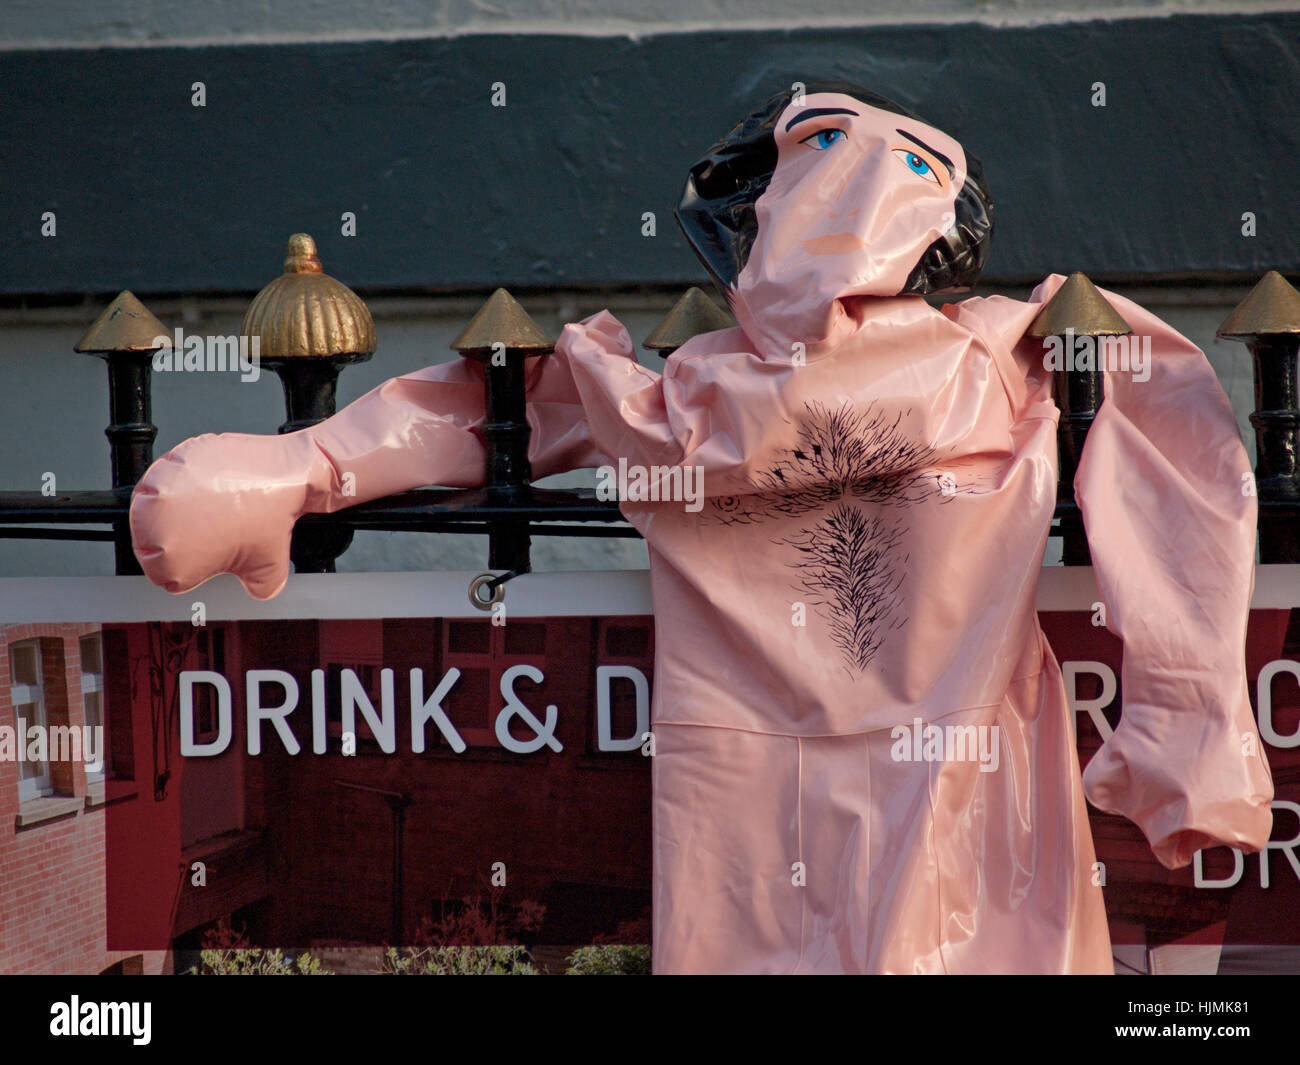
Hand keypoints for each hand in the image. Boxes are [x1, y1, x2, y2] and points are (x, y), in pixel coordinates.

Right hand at [129, 431, 322, 599]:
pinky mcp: (167, 461)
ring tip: (204, 507)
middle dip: (175, 536)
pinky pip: (163, 475)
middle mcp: (154, 526)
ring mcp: (158, 490)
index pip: (158, 572)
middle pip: (148, 539)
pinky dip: (180, 481)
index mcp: (171, 562)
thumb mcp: (267, 572)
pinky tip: (203, 486)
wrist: (284, 477)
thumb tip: (254, 591)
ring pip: (149, 507)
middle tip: (203, 530)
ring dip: (172, 508)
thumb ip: (255, 591)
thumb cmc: (272, 518)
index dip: (183, 564)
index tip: (197, 553)